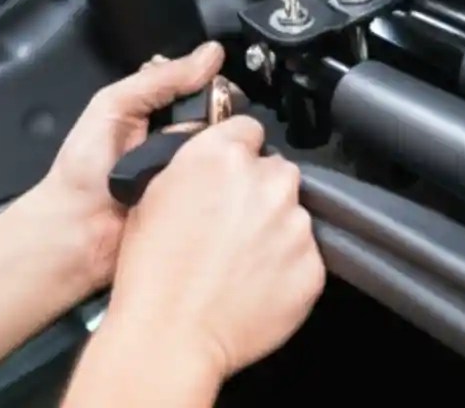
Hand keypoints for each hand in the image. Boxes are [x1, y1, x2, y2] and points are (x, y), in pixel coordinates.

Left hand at [20, 41, 225, 294]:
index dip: (218, 88)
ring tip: (214, 156)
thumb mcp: (114, 106)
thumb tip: (211, 53)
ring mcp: (193, 174)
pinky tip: (221, 181)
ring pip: (228, 153)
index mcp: (160, 113)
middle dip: (224, 120)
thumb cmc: (83, 169)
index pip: (205, 90)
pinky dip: (224, 183)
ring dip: (225, 152)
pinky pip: (224, 187)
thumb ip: (160, 78)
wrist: (76, 233)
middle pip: (222, 120)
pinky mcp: (202, 204)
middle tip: (216, 127)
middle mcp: (180, 141)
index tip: (225, 90)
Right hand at [104, 116, 325, 380]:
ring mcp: (296, 224)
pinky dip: (287, 266)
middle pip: (277, 171)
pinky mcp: (313, 264)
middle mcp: (268, 182)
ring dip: (275, 229)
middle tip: (233, 224)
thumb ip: (193, 165)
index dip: (237, 150)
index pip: (249, 128)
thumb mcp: (153, 195)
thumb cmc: (152, 271)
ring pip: (293, 214)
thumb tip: (211, 160)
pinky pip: (305, 255)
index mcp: (223, 156)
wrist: (170, 335)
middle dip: (259, 190)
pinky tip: (255, 284)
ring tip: (241, 261)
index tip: (231, 171)